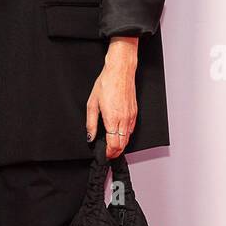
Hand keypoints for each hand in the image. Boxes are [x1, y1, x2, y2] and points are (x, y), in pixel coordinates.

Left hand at [85, 37, 138, 158]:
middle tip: (107, 154)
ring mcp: (131, 117)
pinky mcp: (135, 113)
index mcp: (112, 119)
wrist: (120, 71)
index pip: (113, 145)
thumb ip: (91, 123)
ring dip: (121, 145)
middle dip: (115, 152)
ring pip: (128, 139)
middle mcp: (124, 120)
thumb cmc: (106, 83)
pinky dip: (126, 136)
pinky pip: (131, 130)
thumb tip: (90, 136)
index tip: (103, 155)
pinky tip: (119, 134)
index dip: (108, 153)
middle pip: (122, 145)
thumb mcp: (92, 103)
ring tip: (112, 147)